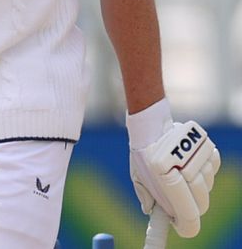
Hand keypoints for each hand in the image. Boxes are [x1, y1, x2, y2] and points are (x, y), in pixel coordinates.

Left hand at [127, 100, 220, 238]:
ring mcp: (196, 156)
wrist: (152, 124)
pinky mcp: (207, 146)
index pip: (188, 214)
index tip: (182, 226)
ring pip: (208, 186)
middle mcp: (182, 167)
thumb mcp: (138, 176)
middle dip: (192, 205)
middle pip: (202, 204)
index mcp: (162, 175)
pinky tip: (192, 163)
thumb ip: (146, 196)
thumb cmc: (143, 152)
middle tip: (181, 199)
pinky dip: (206, 169)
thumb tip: (152, 212)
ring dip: (198, 185)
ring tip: (182, 172)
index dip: (187, 225)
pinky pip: (213, 167)